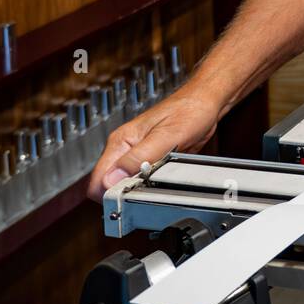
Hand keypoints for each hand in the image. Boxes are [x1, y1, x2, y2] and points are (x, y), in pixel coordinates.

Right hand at [86, 87, 221, 201]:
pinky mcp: (151, 161)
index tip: (126, 200)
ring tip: (156, 186)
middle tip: (144, 195)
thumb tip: (112, 178)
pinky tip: (162, 181)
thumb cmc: (189, 110)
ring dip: (137, 190)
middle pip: (109, 184)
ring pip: (125, 184)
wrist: (205, 104)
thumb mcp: (166, 135)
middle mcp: (126, 148)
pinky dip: (149, 185)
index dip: (109, 193)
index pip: (98, 178)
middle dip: (123, 194)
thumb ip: (140, 157)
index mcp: (122, 141)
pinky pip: (142, 180)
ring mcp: (138, 155)